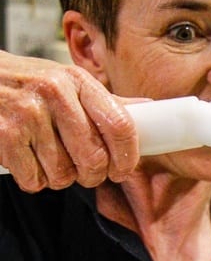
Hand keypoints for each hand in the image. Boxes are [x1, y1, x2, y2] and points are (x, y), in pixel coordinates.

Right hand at [0, 50, 138, 191]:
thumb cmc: (26, 85)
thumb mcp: (65, 83)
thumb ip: (104, 102)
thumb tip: (146, 111)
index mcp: (76, 81)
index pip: (121, 126)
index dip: (127, 158)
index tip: (121, 170)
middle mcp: (55, 93)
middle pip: (94, 159)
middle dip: (90, 175)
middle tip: (80, 170)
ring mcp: (28, 114)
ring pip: (63, 175)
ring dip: (57, 177)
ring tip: (44, 156)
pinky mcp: (6, 135)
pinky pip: (34, 180)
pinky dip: (31, 179)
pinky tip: (25, 158)